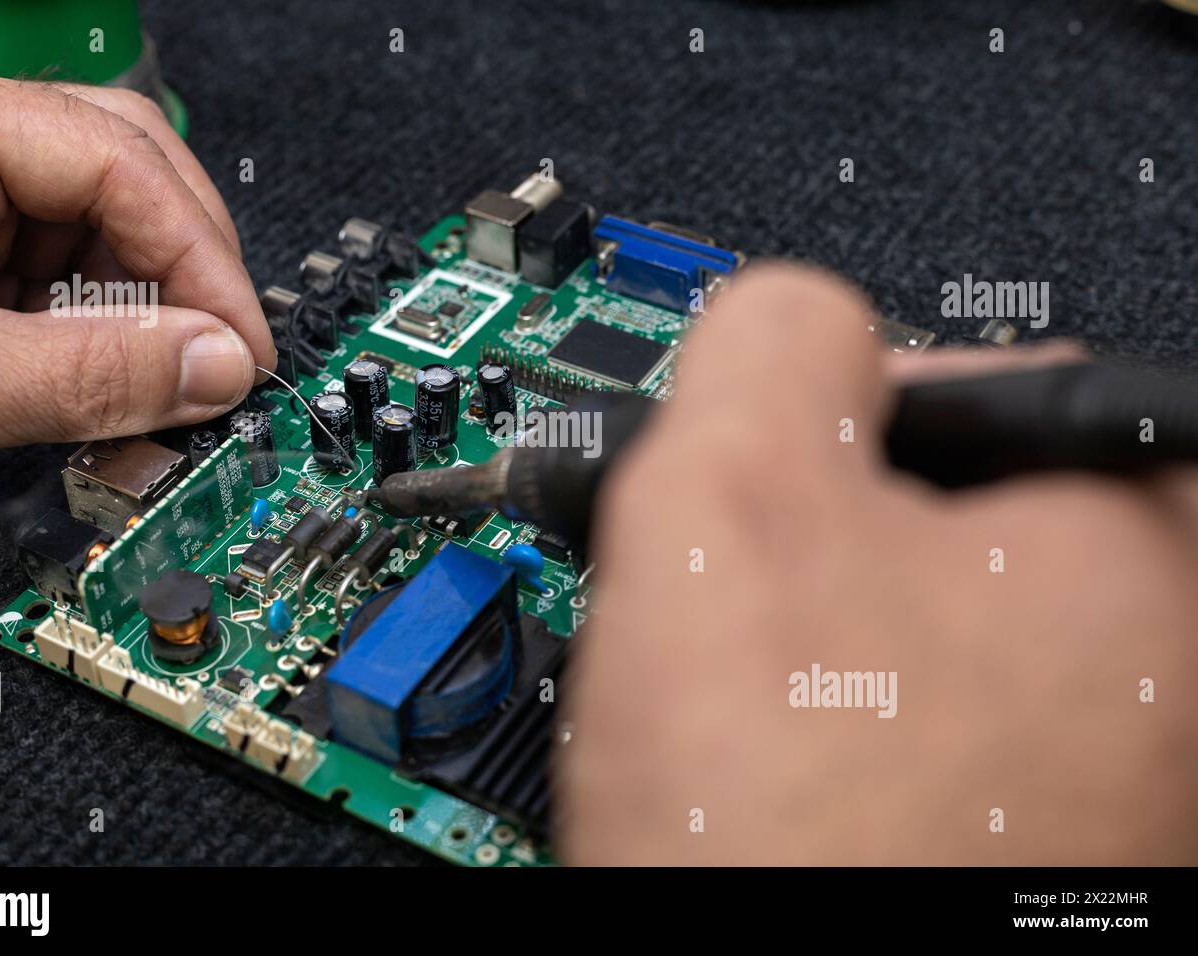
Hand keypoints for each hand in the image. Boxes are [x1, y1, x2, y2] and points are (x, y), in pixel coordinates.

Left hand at [0, 47, 275, 485]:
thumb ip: (83, 376)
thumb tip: (212, 369)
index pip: (112, 157)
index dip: (198, 257)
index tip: (240, 347)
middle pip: (115, 176)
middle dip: (179, 276)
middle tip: (217, 360)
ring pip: (89, 237)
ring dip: (141, 320)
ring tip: (158, 395)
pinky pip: (49, 286)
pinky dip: (92, 345)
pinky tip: (109, 392)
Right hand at [559, 265, 1197, 863]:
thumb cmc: (811, 843)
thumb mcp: (727, 506)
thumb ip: (768, 345)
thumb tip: (788, 324)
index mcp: (1140, 529)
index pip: (952, 379)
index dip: (811, 431)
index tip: (747, 499)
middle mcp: (1169, 655)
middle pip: (924, 520)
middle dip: (797, 560)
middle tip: (728, 640)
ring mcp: (1113, 768)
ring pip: (901, 639)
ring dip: (798, 665)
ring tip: (743, 748)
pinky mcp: (1045, 849)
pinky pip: (912, 743)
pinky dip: (831, 750)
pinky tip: (780, 804)